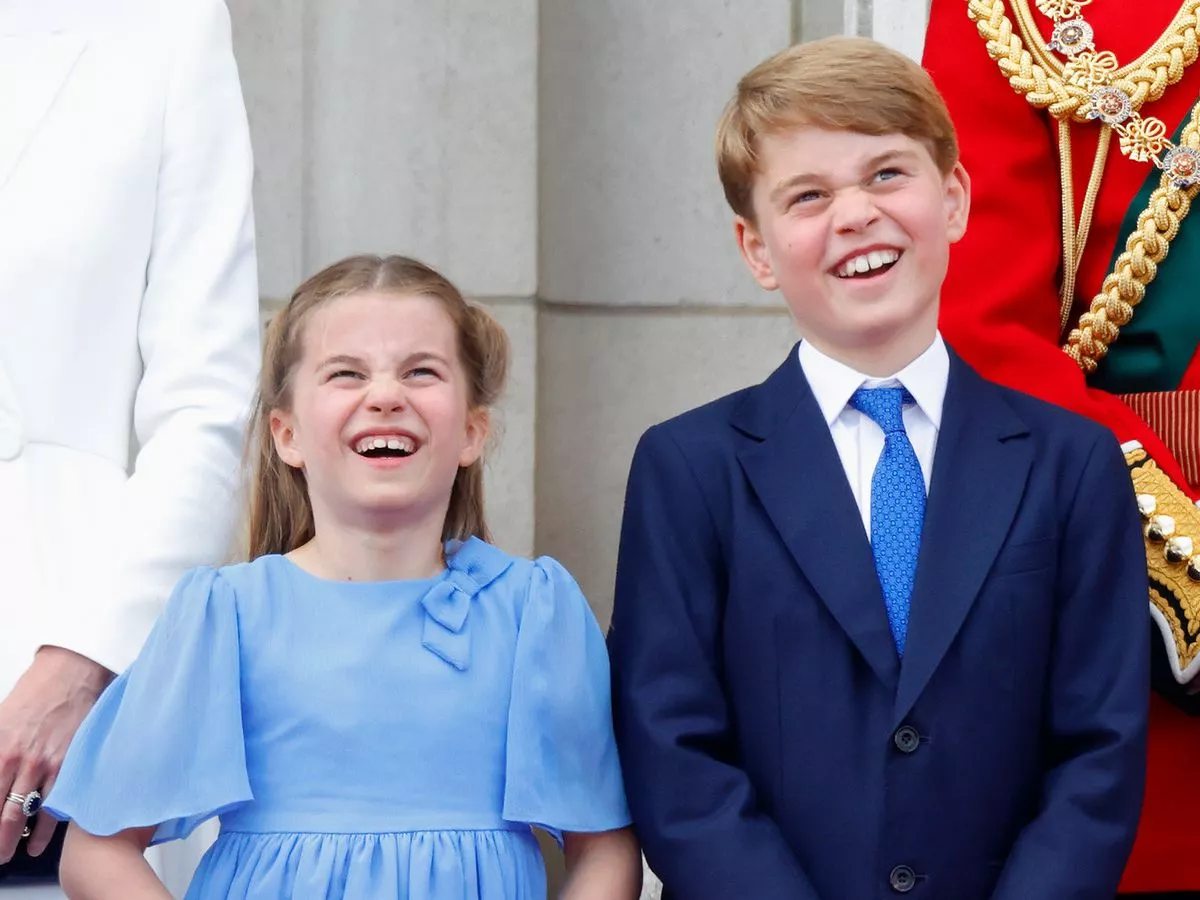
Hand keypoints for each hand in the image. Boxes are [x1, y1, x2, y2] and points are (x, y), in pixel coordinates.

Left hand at [0, 646, 111, 862]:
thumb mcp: (0, 718)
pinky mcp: (71, 764)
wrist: (74, 672)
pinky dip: (46, 828)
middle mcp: (18, 761)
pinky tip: (40, 839)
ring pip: (25, 815)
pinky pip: (56, 805)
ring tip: (11, 853)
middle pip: (0, 814)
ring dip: (15, 840)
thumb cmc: (37, 691)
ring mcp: (46, 765)